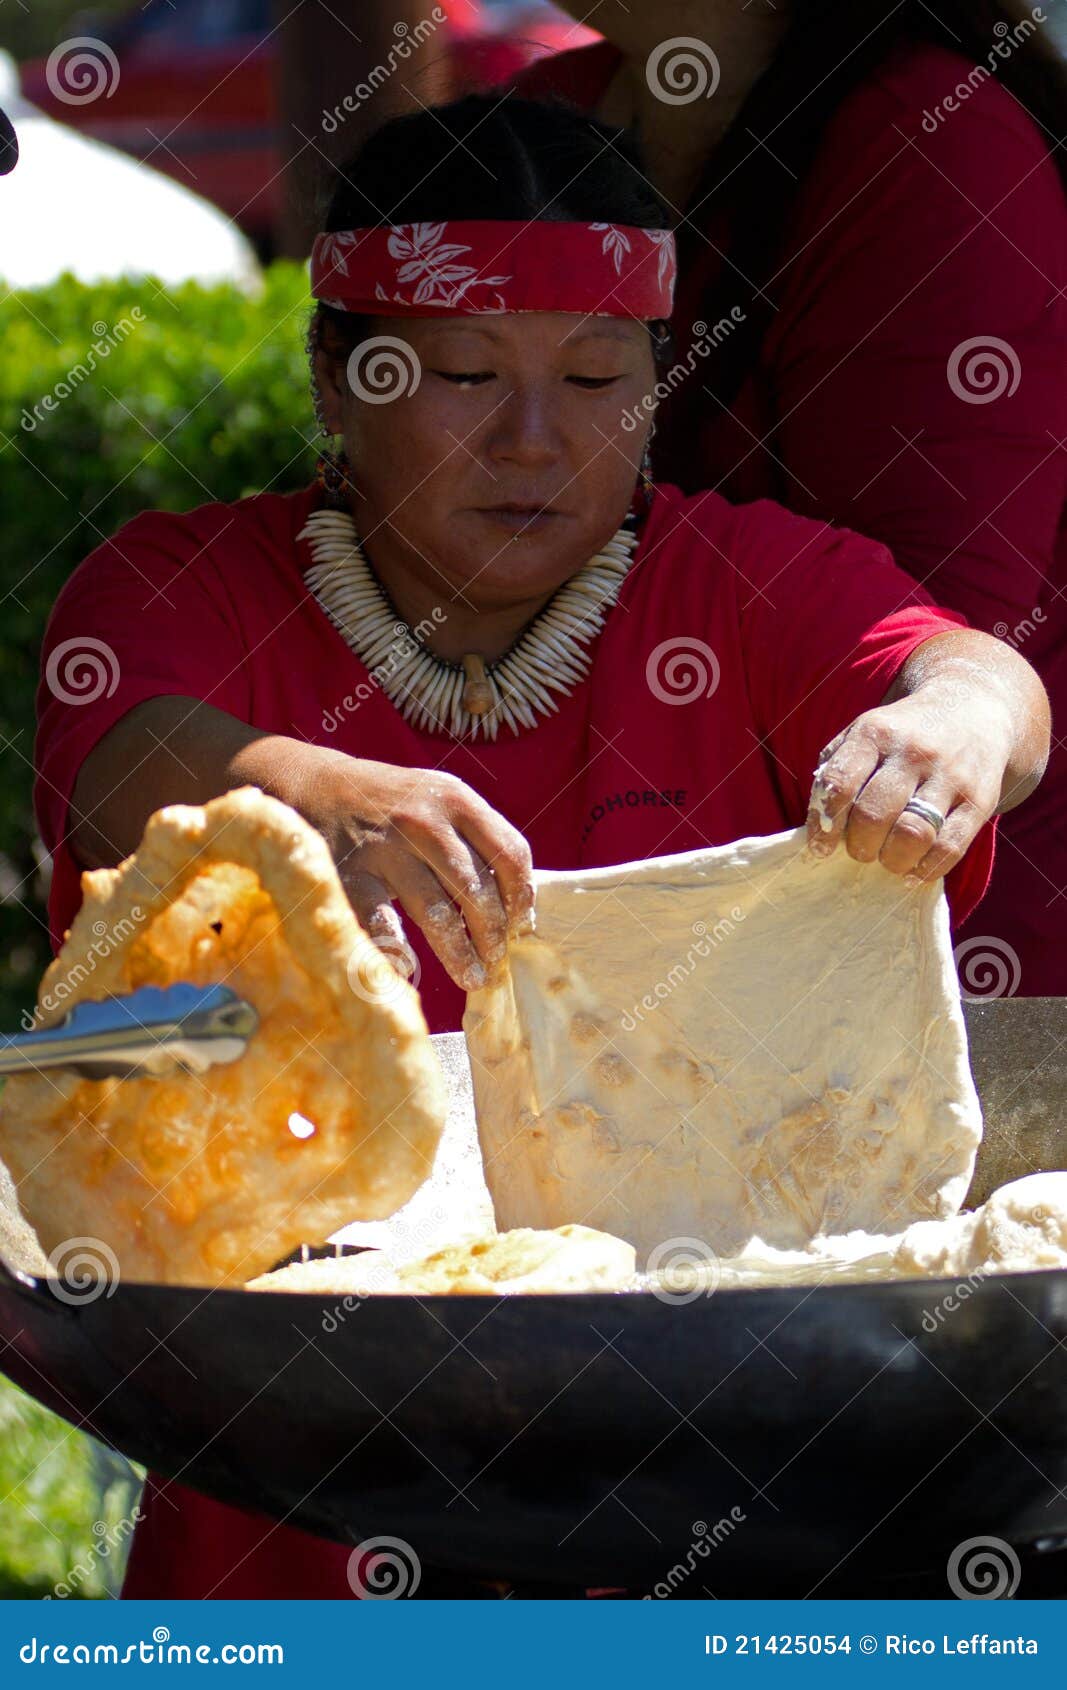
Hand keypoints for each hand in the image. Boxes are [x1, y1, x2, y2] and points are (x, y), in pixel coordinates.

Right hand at [301, 754, 534, 989]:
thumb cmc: (391, 804)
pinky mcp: (350, 873)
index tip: (519, 923)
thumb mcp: (438, 799)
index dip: (521, 895)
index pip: (509, 853)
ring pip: (437, 912)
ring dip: (459, 952)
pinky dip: (398, 949)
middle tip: (495, 960)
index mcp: (456, 799)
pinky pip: (382, 921)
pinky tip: (410, 968)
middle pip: (477, 889)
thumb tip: (516, 903)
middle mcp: (424, 820)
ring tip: (471, 977)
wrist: (315, 784)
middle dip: (492, 933)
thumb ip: (474, 838)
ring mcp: (385, 846)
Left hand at [805, 683, 1012, 883]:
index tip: (821, 847)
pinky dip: (927, 868)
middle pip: (874, 814)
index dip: (825, 824)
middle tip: (861, 850)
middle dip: (859, 845)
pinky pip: (951, 846)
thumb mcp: (865, 732)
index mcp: (876, 732)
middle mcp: (914, 751)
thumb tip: (818, 822)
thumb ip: (836, 769)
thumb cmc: (903, 734)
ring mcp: (950, 775)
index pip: (840, 785)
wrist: (971, 708)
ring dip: (892, 859)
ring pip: (913, 834)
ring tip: (888, 858)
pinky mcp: (981, 798)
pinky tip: (915, 869)